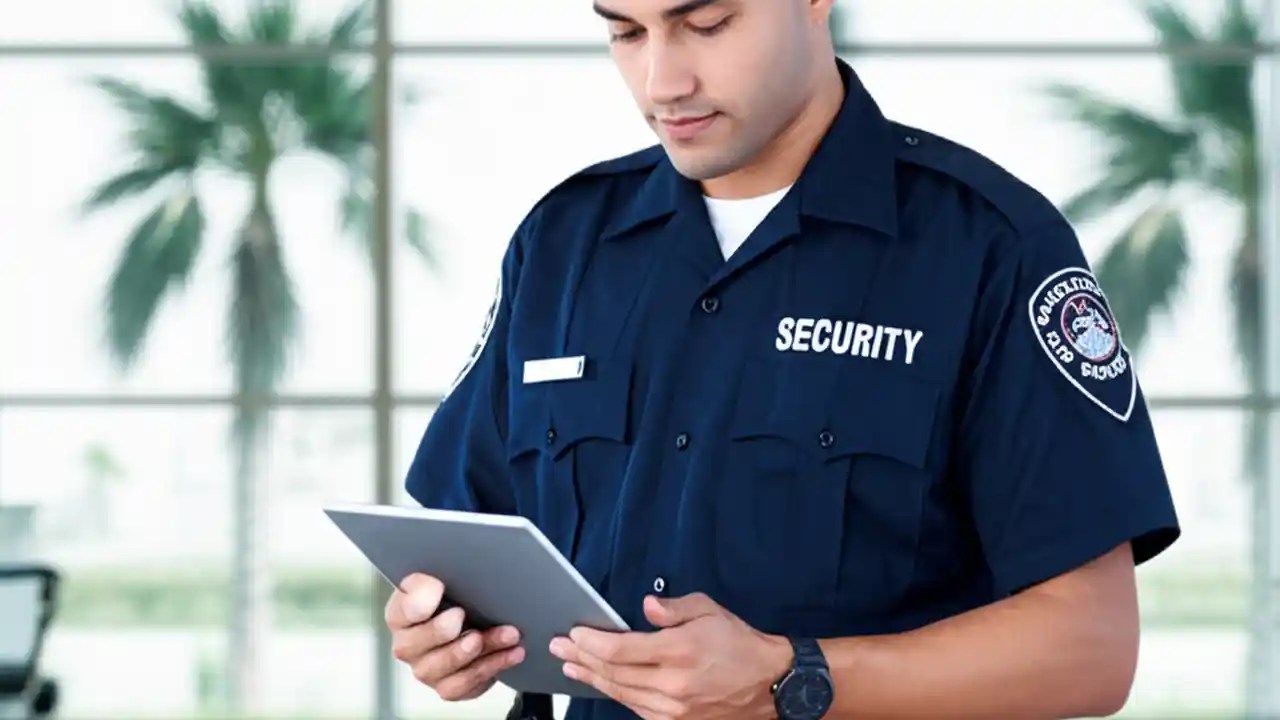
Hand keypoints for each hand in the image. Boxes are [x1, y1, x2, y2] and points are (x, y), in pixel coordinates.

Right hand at [385, 573, 525, 700]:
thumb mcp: (445, 577)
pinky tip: (513, 653)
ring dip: (480, 650)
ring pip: (444, 668)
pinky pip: (465, 685)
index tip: (440, 587)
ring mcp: (426, 669)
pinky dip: (493, 666)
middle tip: (463, 615)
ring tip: (507, 634)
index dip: (417, 602)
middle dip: (440, 631)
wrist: (478, 618)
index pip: (401, 610)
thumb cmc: (456, 595)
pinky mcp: (448, 686)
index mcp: (401, 614)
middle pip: (413, 646)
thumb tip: (434, 585)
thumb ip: (432, 580)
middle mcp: (408, 646)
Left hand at [549, 592, 793, 719]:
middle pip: (613, 673)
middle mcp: (673, 683)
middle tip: (559, 647)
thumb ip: (674, 609)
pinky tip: (602, 683)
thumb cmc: (739, 644)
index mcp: (680, 651)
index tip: (574, 632)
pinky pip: (636, 707)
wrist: (770, 684)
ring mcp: (673, 708)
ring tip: (570, 665)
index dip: (591, 642)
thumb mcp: (709, 611)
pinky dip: (615, 693)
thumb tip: (645, 606)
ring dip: (591, 678)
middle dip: (581, 658)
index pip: (620, 650)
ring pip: (620, 693)